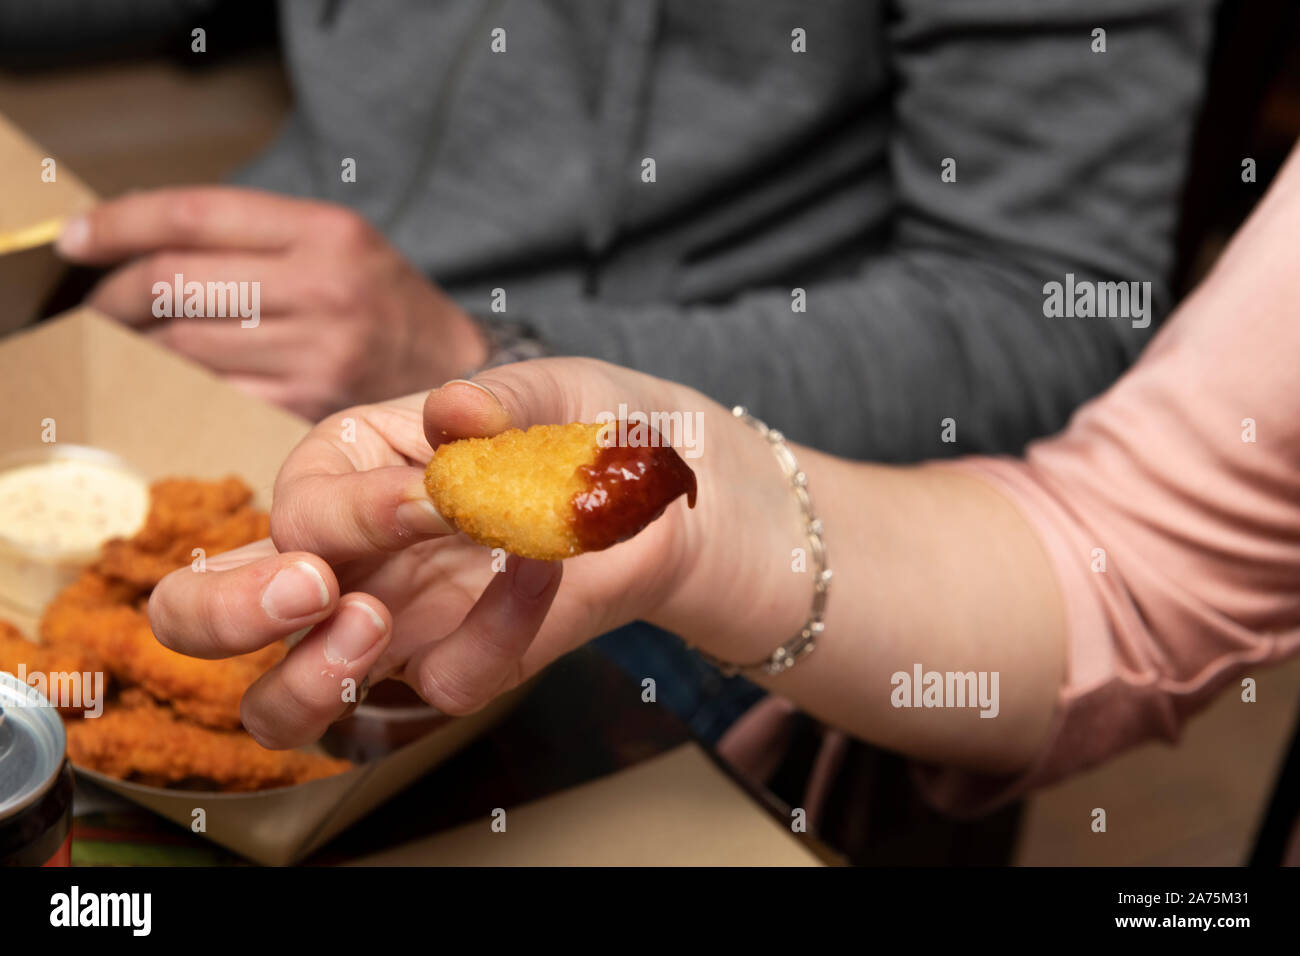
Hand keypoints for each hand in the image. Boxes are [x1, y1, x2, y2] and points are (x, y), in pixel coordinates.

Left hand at [56, 187, 487, 418]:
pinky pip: (214, 393)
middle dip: (112, 295)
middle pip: (176, 282)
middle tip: (91, 305)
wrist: (457, 373)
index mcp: (328, 232)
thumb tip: (140, 237)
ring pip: (183, 344)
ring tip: (123, 340)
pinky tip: (169, 376)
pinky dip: (178, 384)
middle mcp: (325, 290)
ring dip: (134, 344)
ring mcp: (318, 355)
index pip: (194, 216)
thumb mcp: (339, 242)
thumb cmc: (385, 303)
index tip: (74, 239)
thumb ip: (255, 234)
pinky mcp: (310, 408)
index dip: (118, 224)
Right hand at [148, 359, 806, 748]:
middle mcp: (354, 553)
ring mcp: (396, 622)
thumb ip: (501, 403)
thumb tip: (450, 414)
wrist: (685, 496)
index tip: (437, 494)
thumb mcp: (558, 390)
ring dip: (306, 680)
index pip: (295, 502)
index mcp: (354, 464)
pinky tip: (540, 586)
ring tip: (369, 631)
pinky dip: (486, 646)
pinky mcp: (460, 667)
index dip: (347, 510)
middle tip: (312, 592)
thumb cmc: (600, 425)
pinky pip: (436, 688)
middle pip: (214, 610)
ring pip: (284, 698)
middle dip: (230, 610)